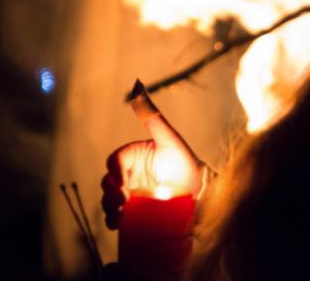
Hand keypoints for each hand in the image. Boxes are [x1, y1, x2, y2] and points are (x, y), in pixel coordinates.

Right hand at [101, 81, 205, 229]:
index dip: (114, 172)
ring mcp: (132, 193)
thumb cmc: (186, 161)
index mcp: (134, 155)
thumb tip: (137, 85)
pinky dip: (113, 220)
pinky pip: (118, 216)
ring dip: (109, 208)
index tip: (122, 185)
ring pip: (109, 200)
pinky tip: (117, 224)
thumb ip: (152, 115)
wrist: (201, 191)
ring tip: (119, 216)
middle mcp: (130, 174)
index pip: (115, 161)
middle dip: (110, 193)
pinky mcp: (136, 211)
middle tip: (122, 203)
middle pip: (108, 182)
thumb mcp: (168, 138)